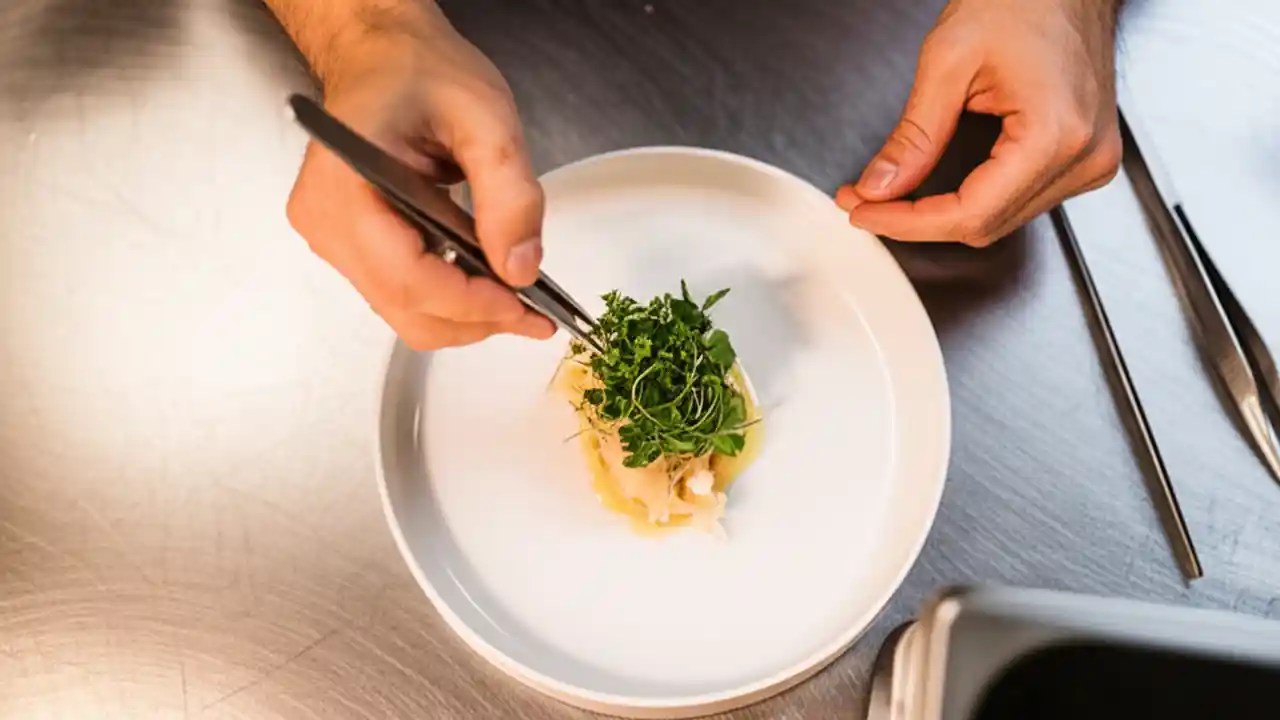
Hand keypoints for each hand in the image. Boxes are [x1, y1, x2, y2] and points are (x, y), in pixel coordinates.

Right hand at [285, 5, 553, 349]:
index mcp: (345, 185)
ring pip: (403, 311)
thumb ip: (509, 195)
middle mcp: (326, 220)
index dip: (471, 303)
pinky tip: (484, 281)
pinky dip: (447, 297)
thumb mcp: (487, 119)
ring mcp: (330, 236)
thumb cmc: (421, 71)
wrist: (384, 53)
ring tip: (516, 297)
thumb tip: (520, 267)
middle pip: (405, 307)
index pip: (408, 278)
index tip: (525, 305)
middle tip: (535, 312)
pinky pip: (399, 293)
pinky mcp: (347, 243)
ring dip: (464, 314)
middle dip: (475, 318)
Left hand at [836, 0, 1122, 246]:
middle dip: (914, 219)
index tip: (863, 211)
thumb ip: (913, 135)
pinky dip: (971, 200)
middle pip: (984, 225)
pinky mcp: (1083, 159)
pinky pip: (1017, 201)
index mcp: (1055, 135)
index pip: (969, 213)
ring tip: (889, 194)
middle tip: (864, 199)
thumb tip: (880, 187)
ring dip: (939, 214)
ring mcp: (1090, 162)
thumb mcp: (949, 61)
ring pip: (999, 220)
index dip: (907, 221)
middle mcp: (1083, 157)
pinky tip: (934, 188)